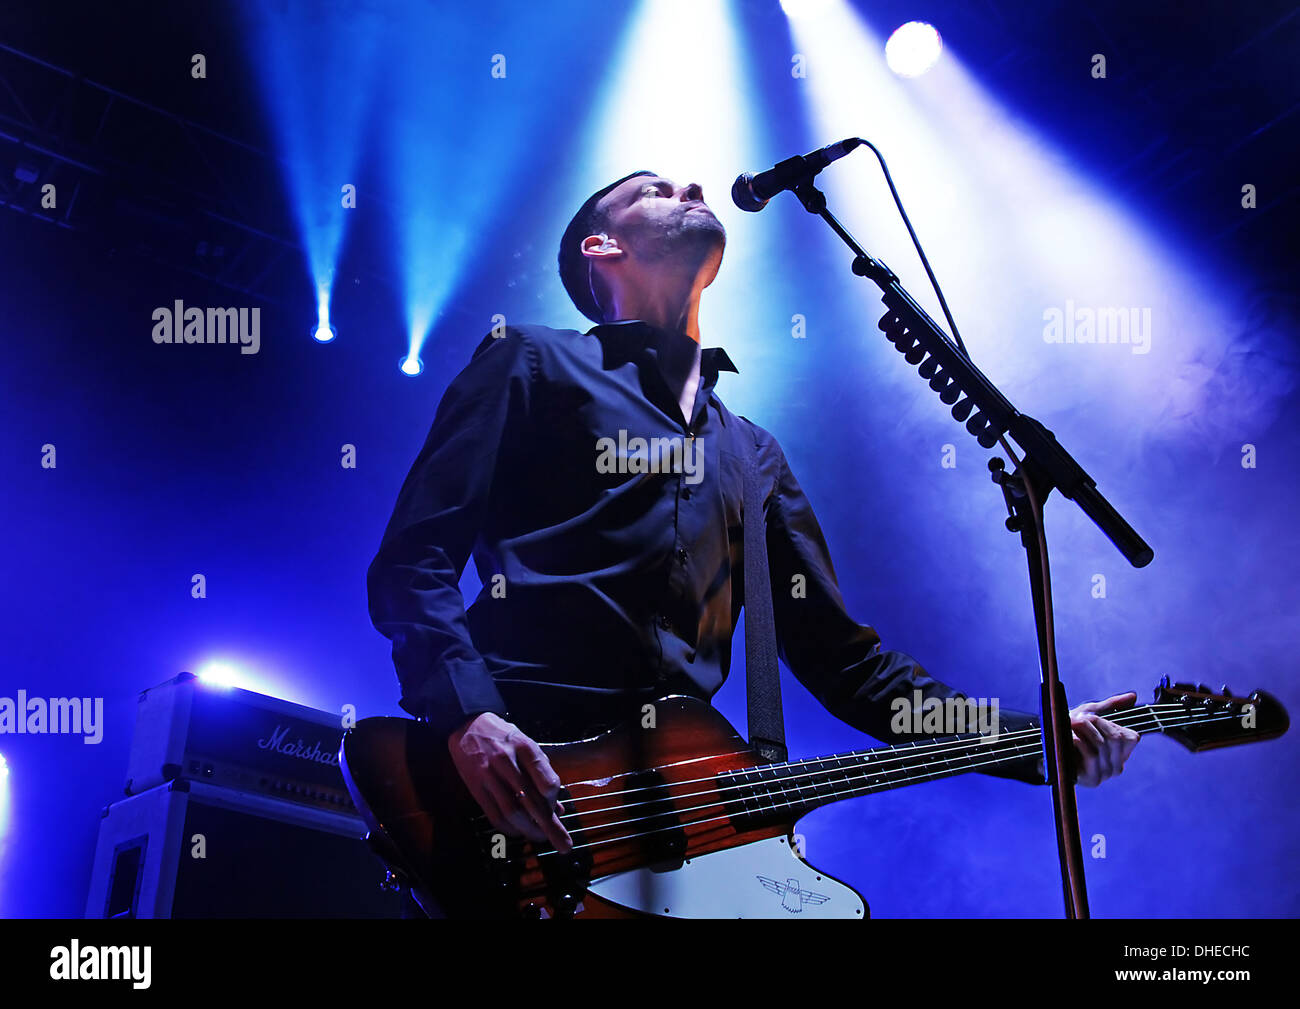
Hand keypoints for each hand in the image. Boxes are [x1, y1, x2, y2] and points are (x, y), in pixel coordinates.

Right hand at [447, 712, 572, 851]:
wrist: (468, 725)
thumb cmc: (504, 737)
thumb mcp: (527, 746)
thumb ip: (542, 774)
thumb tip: (558, 808)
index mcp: (525, 748)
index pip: (547, 783)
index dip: (555, 801)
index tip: (558, 810)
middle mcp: (507, 761)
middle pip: (532, 801)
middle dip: (550, 826)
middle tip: (563, 844)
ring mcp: (489, 775)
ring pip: (513, 812)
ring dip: (529, 830)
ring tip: (540, 839)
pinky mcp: (476, 787)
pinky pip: (494, 815)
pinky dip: (509, 828)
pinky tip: (518, 832)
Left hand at [1038, 692, 1140, 786]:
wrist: (1043, 747)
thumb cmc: (1068, 731)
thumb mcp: (1090, 714)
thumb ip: (1111, 706)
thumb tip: (1133, 696)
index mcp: (1120, 754)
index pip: (1131, 737)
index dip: (1110, 723)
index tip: (1093, 719)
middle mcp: (1116, 767)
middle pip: (1115, 737)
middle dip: (1095, 722)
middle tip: (1078, 719)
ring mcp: (1105, 775)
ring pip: (1102, 744)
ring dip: (1084, 730)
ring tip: (1071, 726)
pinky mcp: (1091, 779)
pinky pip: (1092, 754)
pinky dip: (1078, 741)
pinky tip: (1069, 738)